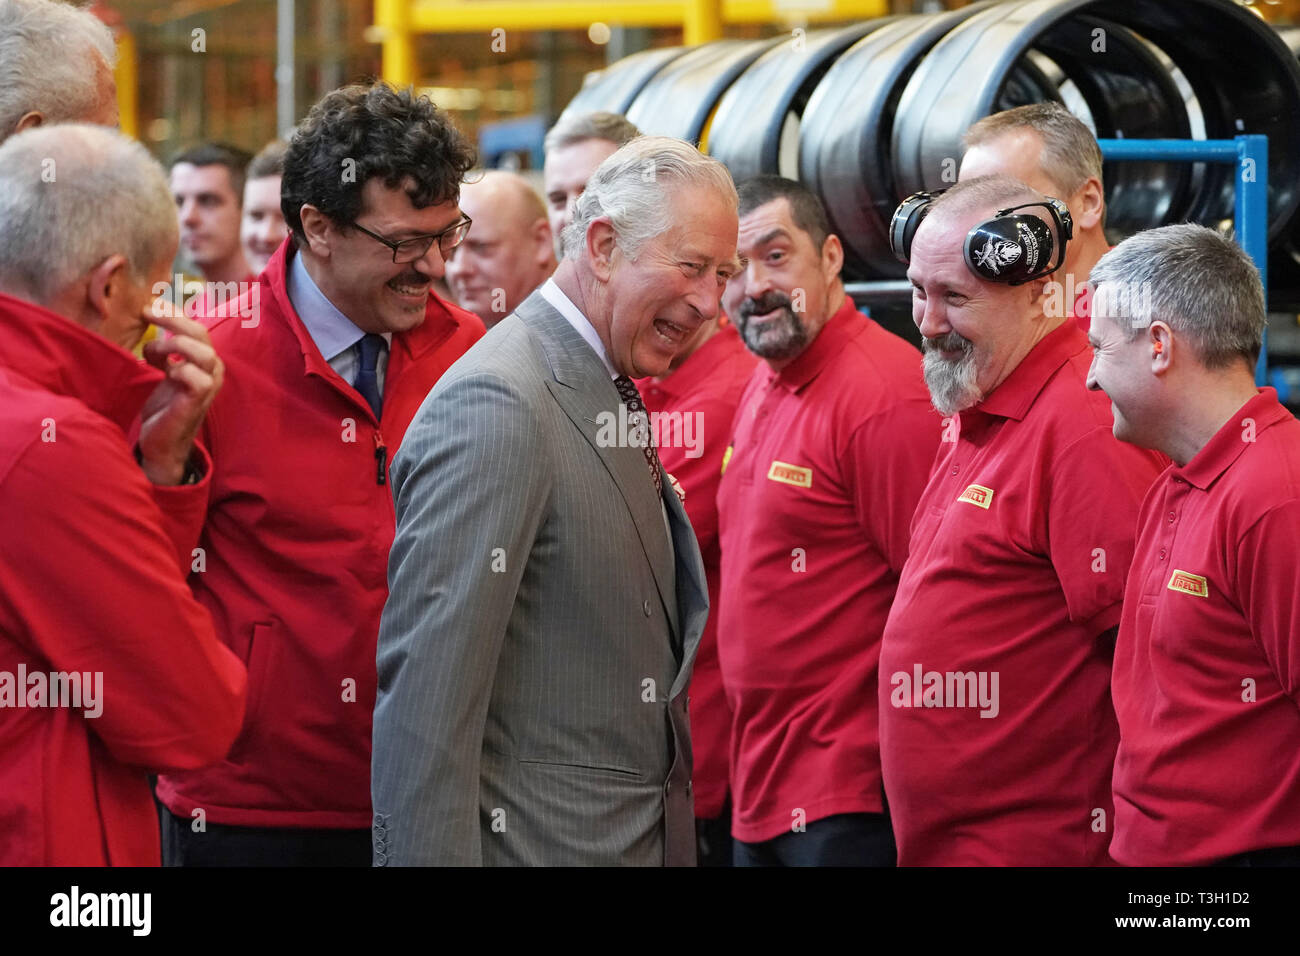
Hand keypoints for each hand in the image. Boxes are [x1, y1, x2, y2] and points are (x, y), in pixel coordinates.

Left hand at [137, 303, 223, 484]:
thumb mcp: (162, 370)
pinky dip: (180, 371)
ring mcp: (209, 386)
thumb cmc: (161, 407)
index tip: (148, 307)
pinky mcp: (198, 401)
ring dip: (175, 345)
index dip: (174, 313)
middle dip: (172, 319)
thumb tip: (149, 318)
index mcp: (204, 361)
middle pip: (200, 334)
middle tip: (146, 313)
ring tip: (153, 351)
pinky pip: (198, 378)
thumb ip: (165, 349)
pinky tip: (165, 374)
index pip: (195, 327)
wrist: (159, 442)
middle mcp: (212, 371)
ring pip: (204, 353)